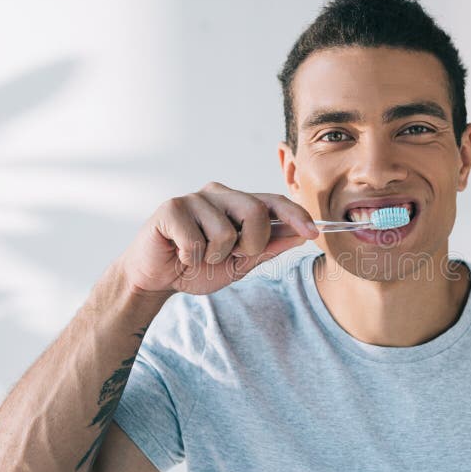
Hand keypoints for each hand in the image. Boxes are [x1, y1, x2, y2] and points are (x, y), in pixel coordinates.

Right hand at [117, 182, 318, 295]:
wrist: (156, 278)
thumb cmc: (197, 267)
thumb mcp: (239, 263)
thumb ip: (267, 248)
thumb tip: (300, 235)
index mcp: (238, 203)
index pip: (274, 201)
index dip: (296, 215)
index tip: (314, 233)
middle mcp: (218, 193)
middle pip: (256, 211)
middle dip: (251, 245)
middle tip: (230, 257)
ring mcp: (194, 198)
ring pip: (225, 231)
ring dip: (215, 257)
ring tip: (199, 256)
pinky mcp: (171, 208)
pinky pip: (196, 241)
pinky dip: (191, 259)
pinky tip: (179, 255)